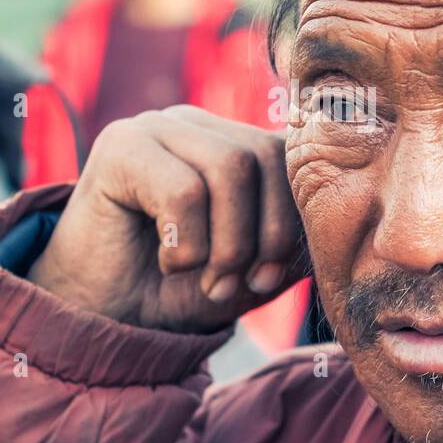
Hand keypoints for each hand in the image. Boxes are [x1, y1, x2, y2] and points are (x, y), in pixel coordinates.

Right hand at [28, 105, 307, 332]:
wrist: (101, 318)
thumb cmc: (176, 291)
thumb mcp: (251, 268)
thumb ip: (293, 238)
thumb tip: (342, 218)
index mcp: (232, 142)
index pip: (291, 155)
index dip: (291, 220)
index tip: (271, 278)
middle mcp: (197, 124)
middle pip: (266, 156)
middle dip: (262, 235)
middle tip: (235, 286)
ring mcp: (156, 127)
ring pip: (230, 168)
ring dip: (227, 242)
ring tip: (207, 281)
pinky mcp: (119, 145)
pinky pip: (183, 188)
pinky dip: (188, 242)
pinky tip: (169, 262)